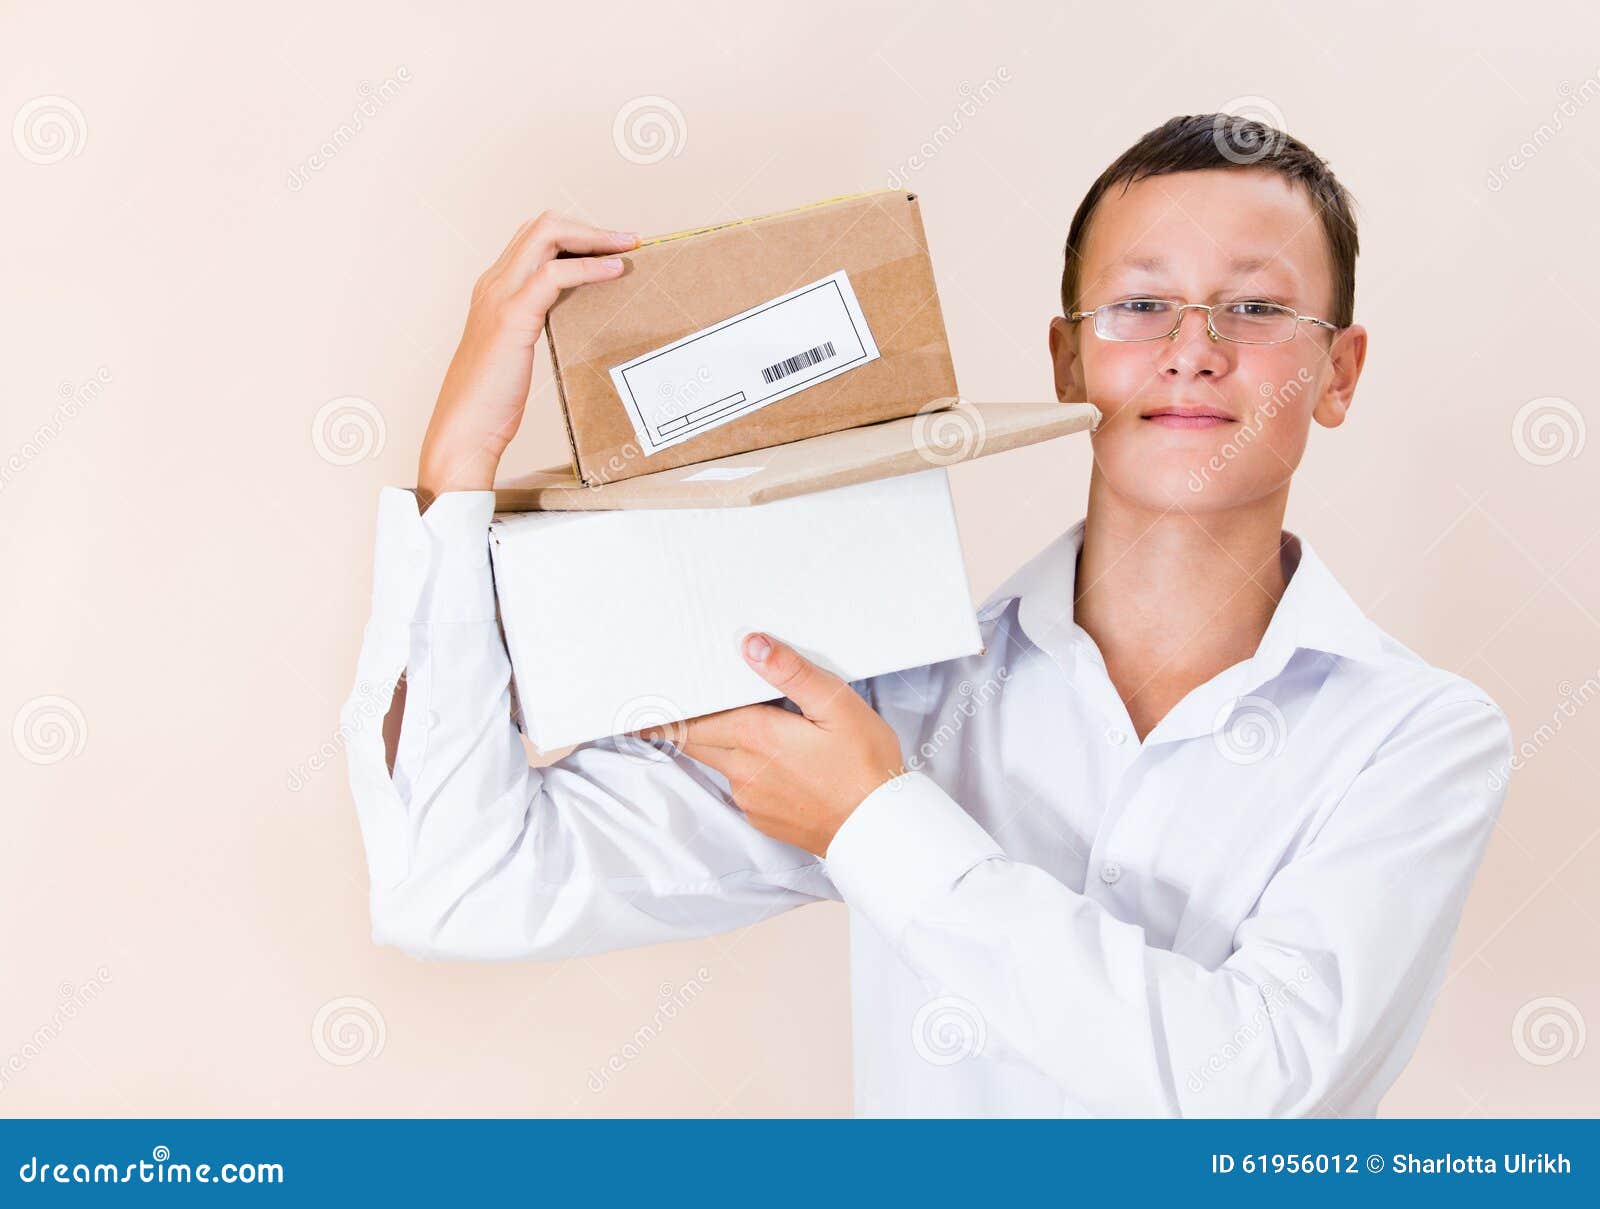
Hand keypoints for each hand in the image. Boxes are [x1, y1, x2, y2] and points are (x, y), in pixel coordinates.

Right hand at [416, 211, 638, 508]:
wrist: (464, 428)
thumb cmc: (490, 401)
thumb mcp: (514, 351)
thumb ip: (533, 326)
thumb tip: (571, 320)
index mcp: (493, 289)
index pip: (533, 239)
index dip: (574, 235)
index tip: (609, 247)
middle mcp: (493, 283)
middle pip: (541, 225)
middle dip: (589, 227)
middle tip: (626, 239)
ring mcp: (500, 296)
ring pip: (547, 235)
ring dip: (594, 237)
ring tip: (627, 247)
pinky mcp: (512, 317)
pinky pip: (554, 274)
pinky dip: (589, 267)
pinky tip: (613, 271)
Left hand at [639, 633, 907, 857]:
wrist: (880, 829)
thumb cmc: (865, 765)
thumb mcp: (837, 706)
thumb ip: (792, 672)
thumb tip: (751, 644)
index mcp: (755, 736)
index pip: (690, 721)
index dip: (664, 711)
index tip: (637, 707)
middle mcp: (742, 770)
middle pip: (694, 742)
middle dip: (681, 724)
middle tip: (663, 708)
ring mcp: (750, 798)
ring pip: (719, 762)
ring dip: (719, 743)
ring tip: (737, 723)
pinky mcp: (763, 816)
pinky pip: (740, 785)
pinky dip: (744, 768)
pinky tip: (774, 760)